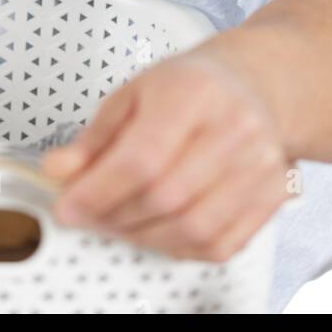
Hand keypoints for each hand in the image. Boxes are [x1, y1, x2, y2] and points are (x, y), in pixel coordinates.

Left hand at [40, 50, 289, 261]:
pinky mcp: (272, 196)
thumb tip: (59, 171)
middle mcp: (234, 127)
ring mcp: (259, 165)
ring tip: (118, 220)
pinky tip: (157, 228)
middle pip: (167, 196)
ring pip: (194, 227)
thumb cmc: (190, 87)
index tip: (68, 205)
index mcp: (193, 91)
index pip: (143, 156)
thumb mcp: (132, 94)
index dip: (99, 190)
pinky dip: (179, 246)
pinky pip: (219, 244)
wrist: (254, 85)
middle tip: (87, 214)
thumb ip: (93, 137)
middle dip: (115, 216)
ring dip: (143, 236)